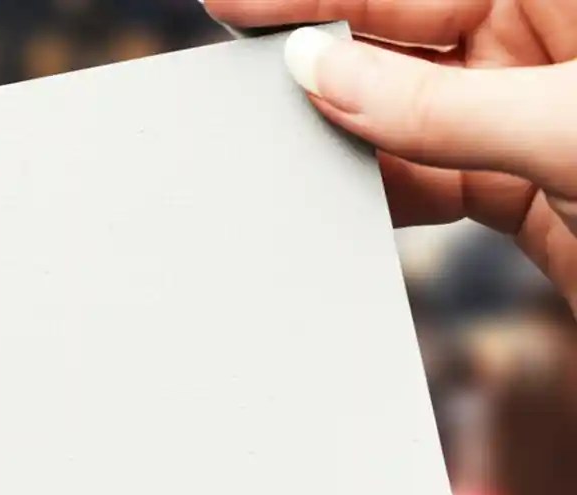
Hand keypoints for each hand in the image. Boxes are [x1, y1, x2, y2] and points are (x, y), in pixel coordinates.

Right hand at [204, 0, 576, 307]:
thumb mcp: (564, 128)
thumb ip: (436, 105)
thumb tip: (314, 72)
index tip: (233, 8)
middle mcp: (535, 45)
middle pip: (394, 42)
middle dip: (317, 63)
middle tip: (241, 80)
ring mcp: (520, 119)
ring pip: (399, 117)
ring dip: (340, 136)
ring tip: (274, 143)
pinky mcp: (516, 188)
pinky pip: (422, 180)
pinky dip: (373, 192)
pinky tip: (329, 195)